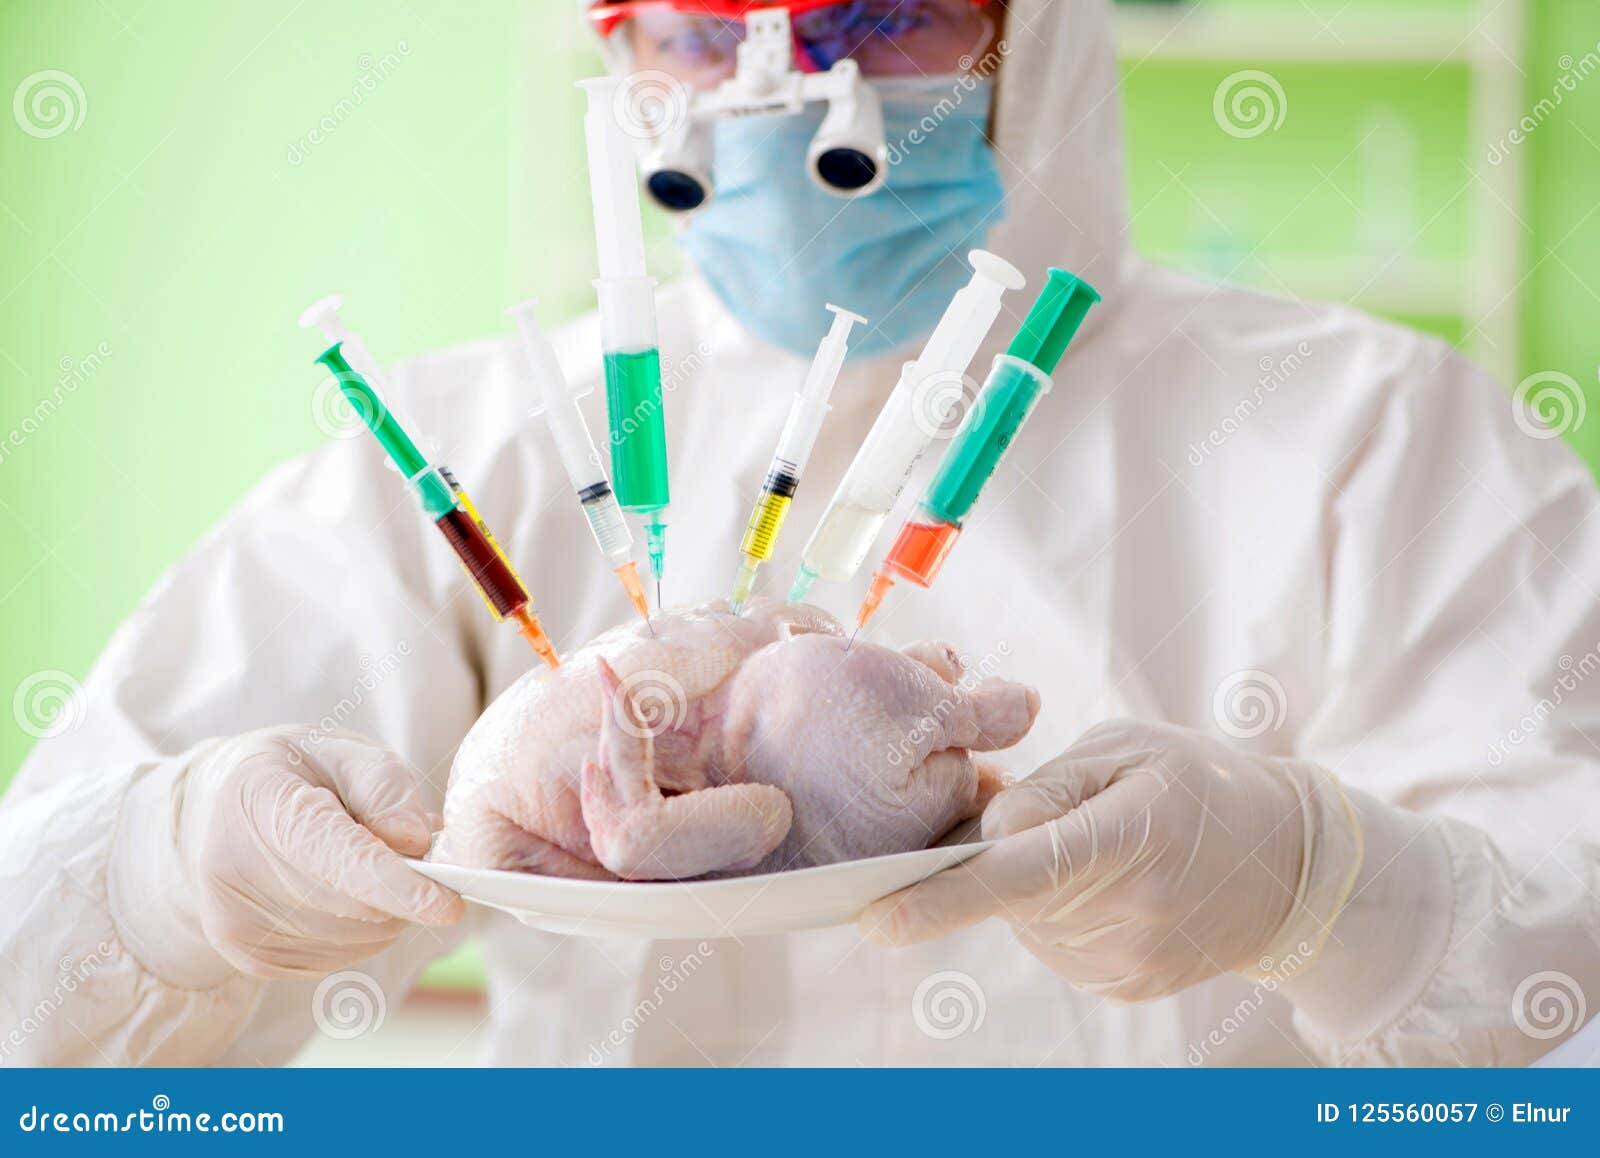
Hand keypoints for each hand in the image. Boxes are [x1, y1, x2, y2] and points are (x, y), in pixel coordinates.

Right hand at [177, 727, 464, 977]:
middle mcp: (232, 870)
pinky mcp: (250, 957)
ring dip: (385, 908)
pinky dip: (363, 928)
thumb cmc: (299, 771)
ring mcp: (235, 922)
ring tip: (364, 859)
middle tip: (407, 845)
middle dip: (402, 884)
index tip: (447, 907)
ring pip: (355, 937)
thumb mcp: (345, 751)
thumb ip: (385, 787)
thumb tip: (415, 841)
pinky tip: (340, 889)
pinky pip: (340, 956)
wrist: (225, 806)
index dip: (395, 885)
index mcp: (258, 801)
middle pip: (353, 904)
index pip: (334, 855)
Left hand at [861, 719, 1362, 1000]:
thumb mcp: (1127, 749)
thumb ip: (1047, 787)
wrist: (1290, 864)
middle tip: (1064, 816)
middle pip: (1011, 893)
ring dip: (1033, 886)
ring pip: (1025, 921)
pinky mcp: (1124, 987)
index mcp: (1130, 838)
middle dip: (1003, 855)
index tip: (876, 920)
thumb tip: (983, 834)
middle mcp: (1129, 914)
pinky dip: (1058, 914)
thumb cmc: (1198, 784)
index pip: (1019, 874)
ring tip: (1103, 850)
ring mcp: (1128, 962)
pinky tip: (1112, 886)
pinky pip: (1053, 945)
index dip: (942, 899)